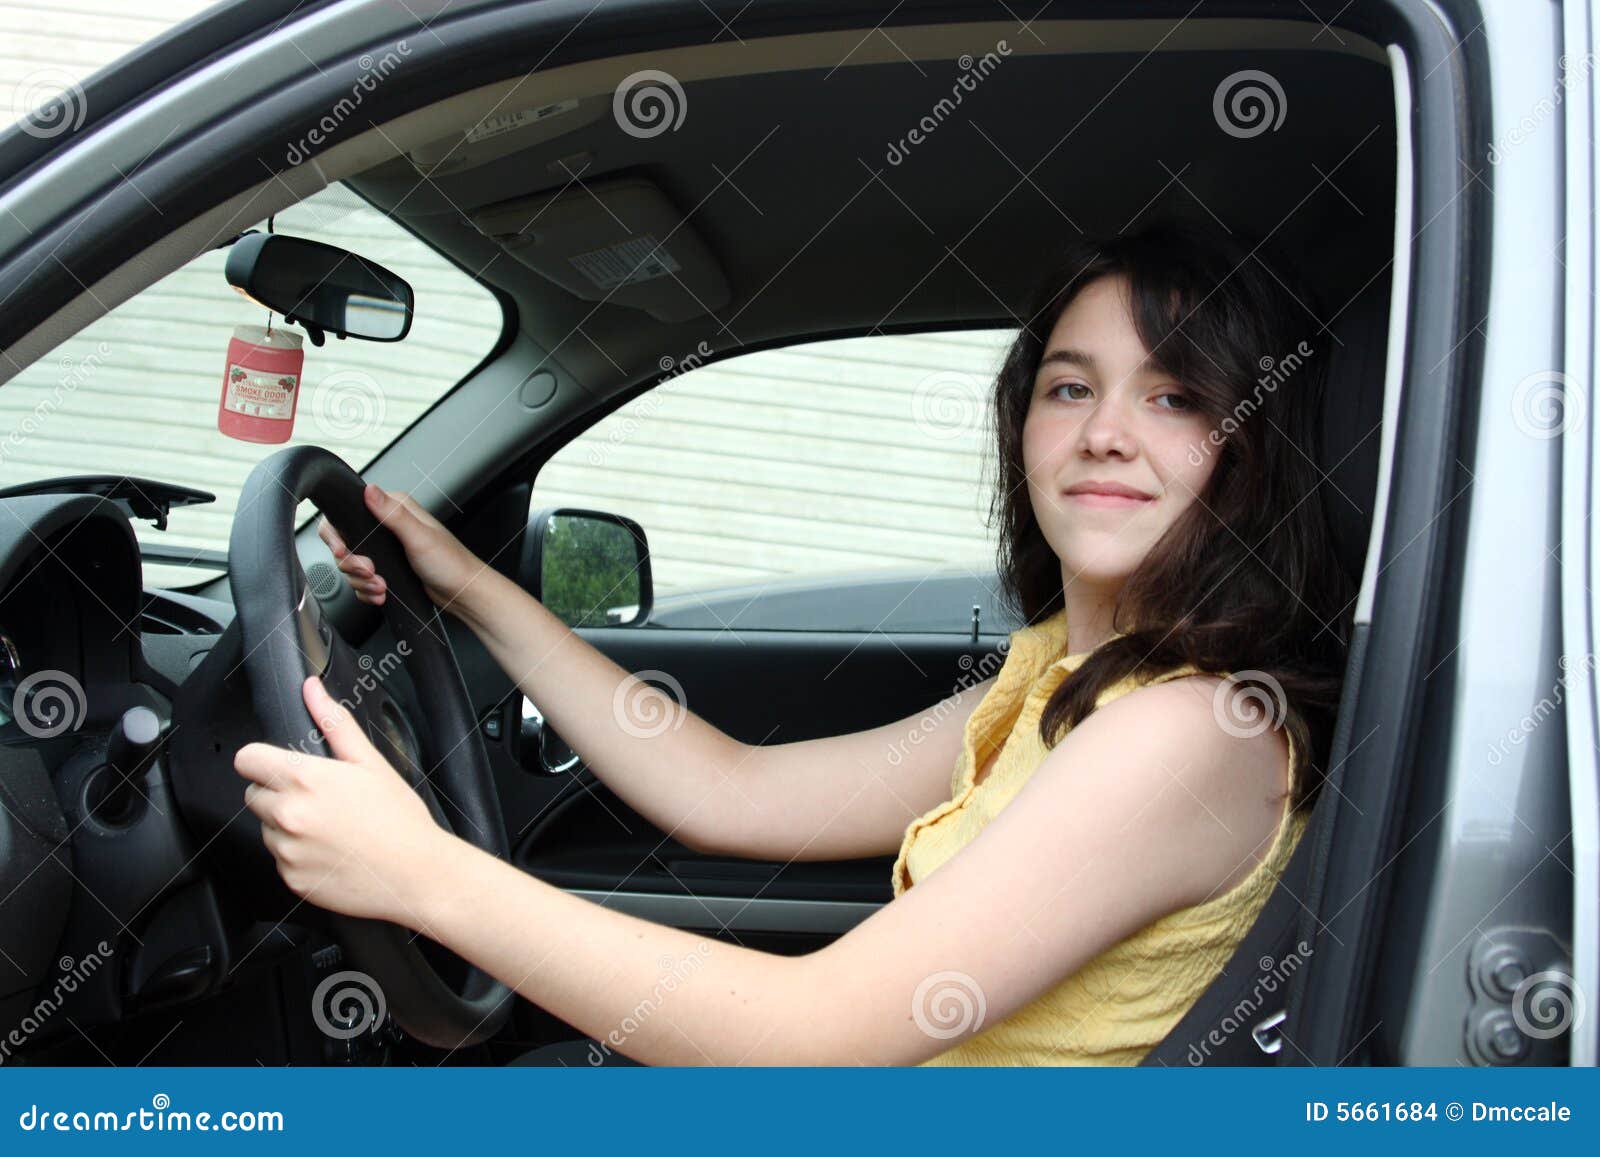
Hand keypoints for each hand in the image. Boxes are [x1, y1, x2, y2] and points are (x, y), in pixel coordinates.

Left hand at [234, 674, 456, 927]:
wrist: (417, 874)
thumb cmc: (400, 818)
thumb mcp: (370, 762)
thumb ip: (334, 723)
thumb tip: (312, 690)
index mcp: (304, 779)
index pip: (246, 760)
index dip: (262, 760)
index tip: (280, 766)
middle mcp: (288, 815)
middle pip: (253, 795)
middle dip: (278, 793)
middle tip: (319, 799)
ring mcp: (287, 851)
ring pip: (266, 829)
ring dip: (287, 826)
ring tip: (330, 828)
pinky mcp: (291, 879)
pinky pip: (280, 859)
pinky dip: (298, 856)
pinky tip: (331, 852)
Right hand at [318, 484, 480, 611]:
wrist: (462, 593)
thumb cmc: (451, 564)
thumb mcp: (420, 537)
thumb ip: (392, 514)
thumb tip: (370, 490)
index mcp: (395, 509)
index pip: (349, 513)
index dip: (338, 534)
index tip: (343, 550)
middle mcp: (388, 526)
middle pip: (345, 543)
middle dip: (352, 564)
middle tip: (370, 572)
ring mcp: (386, 549)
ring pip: (352, 565)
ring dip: (362, 581)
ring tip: (381, 587)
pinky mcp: (387, 568)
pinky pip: (362, 580)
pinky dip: (367, 590)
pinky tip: (381, 593)